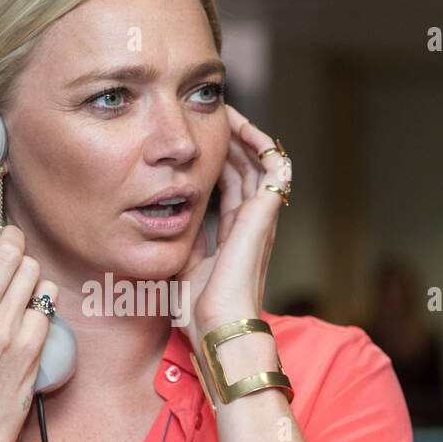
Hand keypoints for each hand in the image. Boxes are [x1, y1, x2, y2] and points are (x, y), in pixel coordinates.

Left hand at [176, 104, 289, 348]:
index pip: (230, 187)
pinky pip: (274, 167)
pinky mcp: (264, 214)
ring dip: (244, 135)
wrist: (217, 328)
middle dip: (229, 141)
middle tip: (210, 116)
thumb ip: (184, 241)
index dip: (217, 161)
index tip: (199, 143)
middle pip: (246, 169)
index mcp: (235, 235)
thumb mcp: (184, 266)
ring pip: (261, 162)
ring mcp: (261, 218)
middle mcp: (252, 223)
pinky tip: (242, 127)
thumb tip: (168, 221)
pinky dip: (263, 144)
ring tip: (226, 112)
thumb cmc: (202, 312)